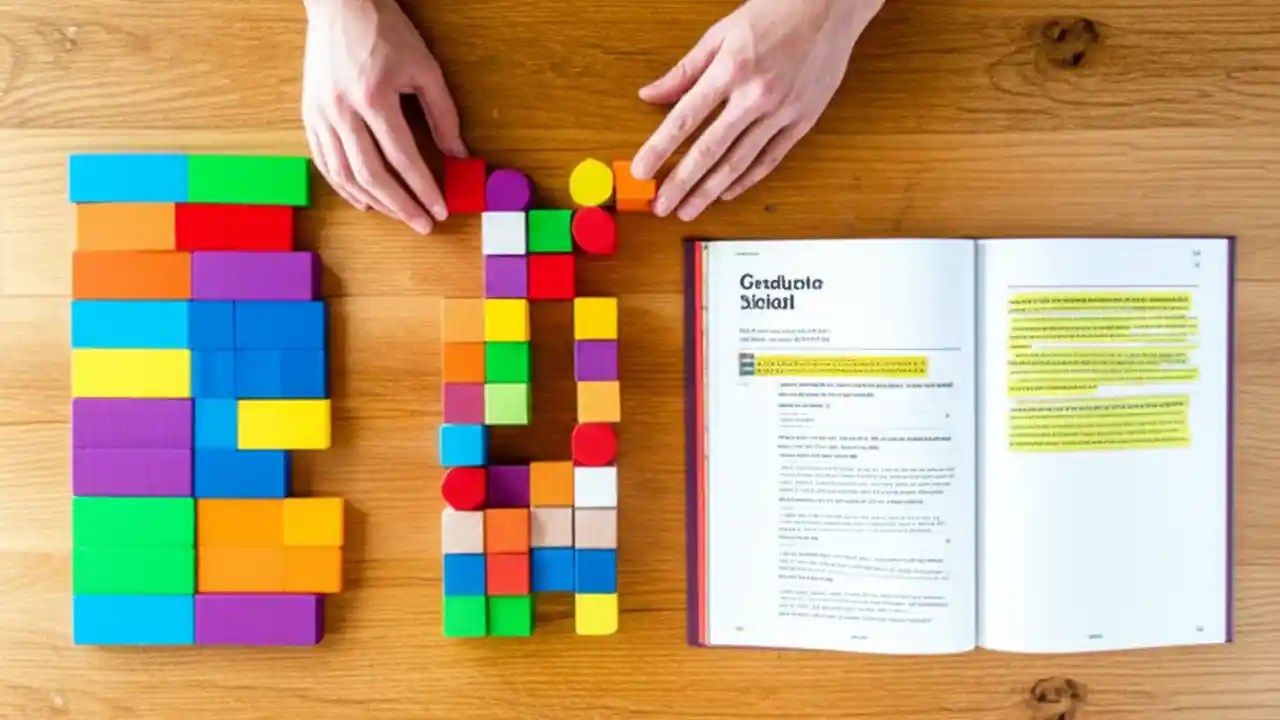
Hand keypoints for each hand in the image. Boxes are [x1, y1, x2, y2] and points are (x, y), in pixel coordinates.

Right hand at [301, 0, 466, 233]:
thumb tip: (457, 154)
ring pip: (344, 173)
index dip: (423, 189)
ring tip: (397, 215)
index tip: (440, 210)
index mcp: (374, 97)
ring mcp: (320, 114)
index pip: (403, 158)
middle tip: (423, 225)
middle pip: (372, 174)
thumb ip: (443, 114)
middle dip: (401, 206)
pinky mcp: (308, 113)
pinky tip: (362, 200)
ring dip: (373, 201)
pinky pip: (323, 160)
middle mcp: (343, 110)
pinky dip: (342, 185)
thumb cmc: (386, 32)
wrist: (340, 4)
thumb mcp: (425, 68)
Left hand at [630, 0, 884, 220]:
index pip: (686, 117)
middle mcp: (756, 94)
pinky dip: (747, 178)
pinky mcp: (803, 120)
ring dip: (710, 190)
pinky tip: (726, 192)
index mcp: (731, 69)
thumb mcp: (722, 33)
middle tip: (662, 206)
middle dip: (682, 182)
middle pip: (710, 149)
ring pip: (739, 161)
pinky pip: (771, 158)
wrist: (830, 6)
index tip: (641, 171)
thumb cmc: (775, 13)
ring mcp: (782, 111)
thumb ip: (685, 70)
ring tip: (688, 209)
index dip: (660, 148)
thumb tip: (651, 94)